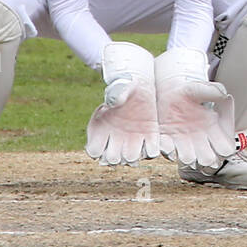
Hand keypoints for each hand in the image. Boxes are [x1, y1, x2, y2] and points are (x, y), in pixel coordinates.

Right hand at [86, 42, 160, 164]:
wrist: (142, 87)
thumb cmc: (125, 87)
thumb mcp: (119, 87)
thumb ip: (115, 94)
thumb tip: (115, 102)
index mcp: (101, 130)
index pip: (93, 151)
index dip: (97, 150)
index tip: (106, 137)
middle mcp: (115, 140)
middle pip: (113, 159)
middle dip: (117, 155)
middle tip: (122, 142)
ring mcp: (133, 141)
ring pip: (131, 159)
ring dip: (134, 155)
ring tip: (137, 141)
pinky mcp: (150, 138)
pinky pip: (151, 152)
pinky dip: (151, 149)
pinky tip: (152, 139)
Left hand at [154, 48, 237, 168]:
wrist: (170, 91)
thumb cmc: (189, 91)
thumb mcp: (202, 89)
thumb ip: (214, 92)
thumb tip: (225, 95)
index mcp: (213, 129)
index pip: (225, 148)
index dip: (224, 150)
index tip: (218, 142)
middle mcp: (200, 139)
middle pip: (209, 160)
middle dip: (206, 159)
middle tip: (201, 151)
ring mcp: (183, 142)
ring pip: (189, 160)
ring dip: (187, 157)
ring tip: (183, 147)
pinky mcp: (168, 140)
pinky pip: (168, 151)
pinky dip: (168, 149)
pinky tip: (168, 142)